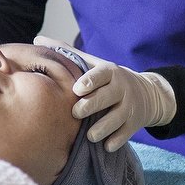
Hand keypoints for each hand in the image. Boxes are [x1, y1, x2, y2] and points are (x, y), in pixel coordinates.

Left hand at [34, 36, 175, 151]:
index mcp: (109, 71)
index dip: (89, 81)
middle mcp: (121, 88)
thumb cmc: (107, 78)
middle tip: (75, 113)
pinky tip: (105, 146)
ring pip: (117, 118)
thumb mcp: (93, 63)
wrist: (146, 93)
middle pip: (107, 97)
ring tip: (89, 136)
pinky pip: (125, 134)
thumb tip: (38, 38)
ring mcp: (129, 107)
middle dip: (91, 106)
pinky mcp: (134, 124)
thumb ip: (67, 52)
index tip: (76, 89)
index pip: (100, 74)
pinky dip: (116, 141)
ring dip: (103, 128)